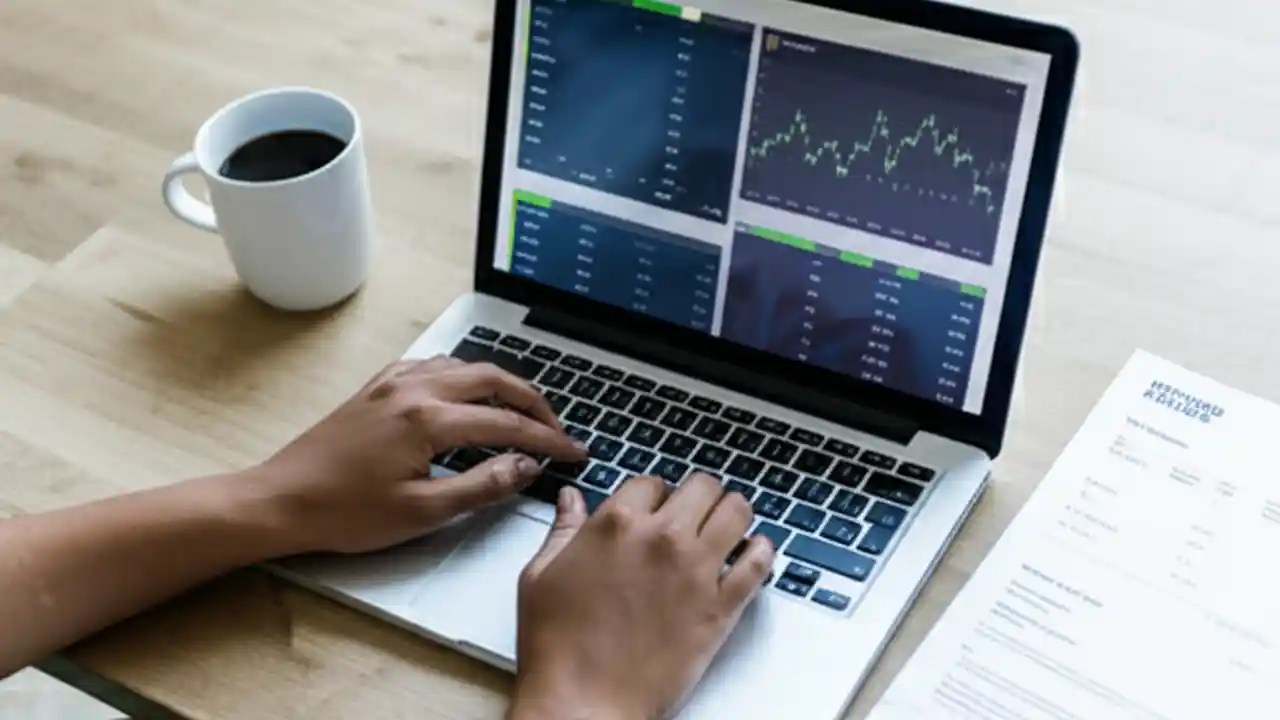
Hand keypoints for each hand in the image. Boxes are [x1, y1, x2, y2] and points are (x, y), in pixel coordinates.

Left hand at [244, 357, 586, 555]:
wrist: (281, 500)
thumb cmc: (344, 512)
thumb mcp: (423, 511)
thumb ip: (483, 485)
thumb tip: (526, 466)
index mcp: (428, 419)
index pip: (507, 423)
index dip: (547, 439)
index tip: (573, 452)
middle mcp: (413, 390)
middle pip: (493, 379)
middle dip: (533, 401)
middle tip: (556, 428)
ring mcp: (393, 385)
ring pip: (463, 366)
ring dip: (499, 384)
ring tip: (520, 411)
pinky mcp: (376, 389)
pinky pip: (431, 366)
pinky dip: (462, 375)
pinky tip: (465, 393)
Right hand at [510, 474, 775, 719]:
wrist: (584, 703)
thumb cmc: (557, 647)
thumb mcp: (540, 577)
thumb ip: (562, 530)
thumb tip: (571, 500)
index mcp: (615, 524)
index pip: (651, 482)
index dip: (654, 493)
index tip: (656, 506)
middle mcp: (661, 538)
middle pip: (702, 486)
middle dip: (699, 495)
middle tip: (696, 510)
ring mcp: (696, 570)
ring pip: (737, 511)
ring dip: (733, 512)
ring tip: (728, 523)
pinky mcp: (721, 606)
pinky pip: (759, 563)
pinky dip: (762, 552)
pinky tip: (755, 551)